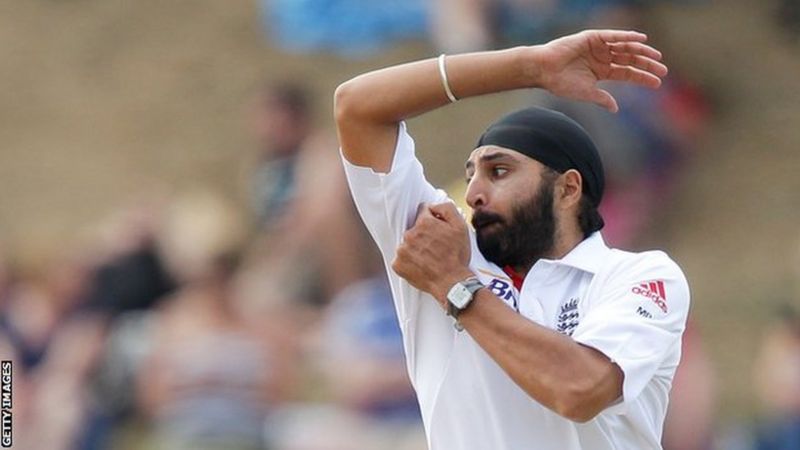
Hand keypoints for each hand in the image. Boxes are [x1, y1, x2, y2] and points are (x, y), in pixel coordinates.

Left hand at [391, 202, 473, 305]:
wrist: (452, 283)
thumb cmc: (457, 255)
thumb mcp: (460, 226)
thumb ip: (446, 208)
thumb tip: (433, 205)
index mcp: (423, 223)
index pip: (423, 211)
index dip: (432, 220)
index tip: (437, 231)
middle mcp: (409, 234)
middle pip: (414, 229)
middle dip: (423, 235)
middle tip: (435, 248)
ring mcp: (401, 250)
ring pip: (407, 244)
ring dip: (415, 249)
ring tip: (428, 259)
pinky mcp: (397, 265)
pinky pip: (401, 259)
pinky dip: (409, 262)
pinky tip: (421, 266)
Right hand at [531, 30, 667, 112]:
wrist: (543, 70)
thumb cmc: (560, 83)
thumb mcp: (586, 93)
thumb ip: (602, 98)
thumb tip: (615, 108)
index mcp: (601, 72)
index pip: (627, 73)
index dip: (642, 77)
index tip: (658, 83)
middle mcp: (602, 58)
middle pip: (629, 60)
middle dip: (646, 64)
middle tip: (663, 70)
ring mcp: (598, 47)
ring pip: (624, 48)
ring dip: (641, 51)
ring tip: (656, 57)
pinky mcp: (592, 37)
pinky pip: (612, 36)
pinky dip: (626, 37)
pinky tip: (641, 40)